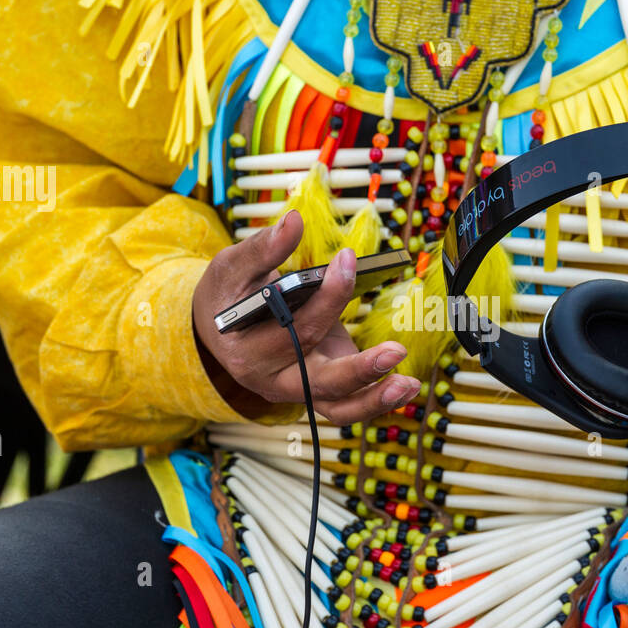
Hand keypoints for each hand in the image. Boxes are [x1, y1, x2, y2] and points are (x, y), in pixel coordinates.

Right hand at [192, 210, 420, 423]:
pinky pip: (346, 404)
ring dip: (374, 399)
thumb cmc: (226, 295)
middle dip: (359, 369)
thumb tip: (294, 221)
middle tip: (396, 351)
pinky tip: (404, 387)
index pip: (295, 328)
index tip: (348, 260)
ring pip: (336, 406)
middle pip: (318, 381)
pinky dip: (375, 399)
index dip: (327, 297)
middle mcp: (272, 378)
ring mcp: (298, 387)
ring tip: (409, 385)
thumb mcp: (232, 267)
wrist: (219, 326)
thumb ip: (264, 248)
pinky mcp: (319, 388)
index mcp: (246, 351)